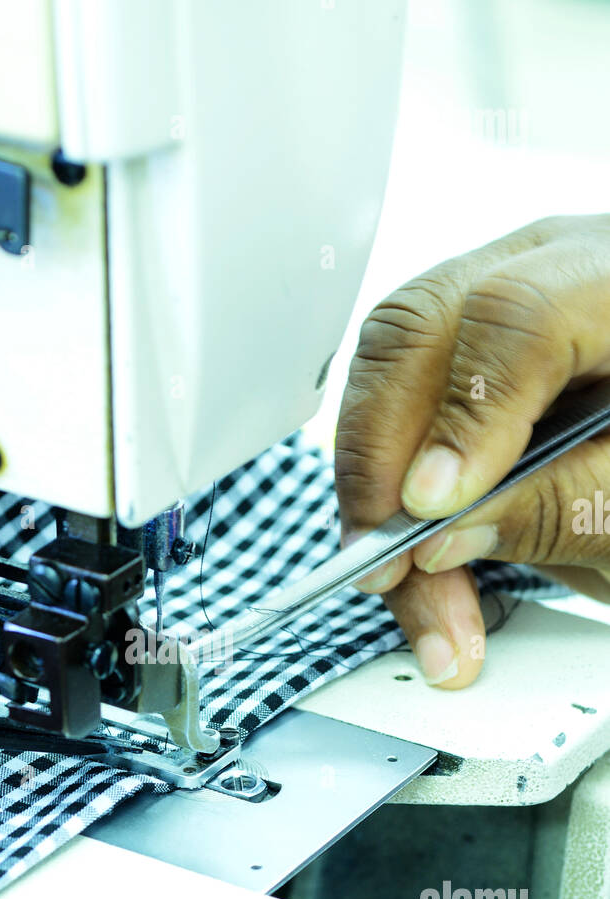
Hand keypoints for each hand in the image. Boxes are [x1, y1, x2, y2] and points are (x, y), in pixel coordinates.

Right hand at [335, 216, 609, 688]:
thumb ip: (563, 510)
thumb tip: (442, 534)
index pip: (518, 316)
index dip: (467, 416)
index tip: (432, 509)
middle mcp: (547, 270)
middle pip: (418, 333)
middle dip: (384, 465)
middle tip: (390, 568)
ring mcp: (488, 300)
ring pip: (380, 377)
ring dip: (371, 498)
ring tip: (404, 592)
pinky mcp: (449, 356)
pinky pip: (381, 413)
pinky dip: (379, 503)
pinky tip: (407, 575)